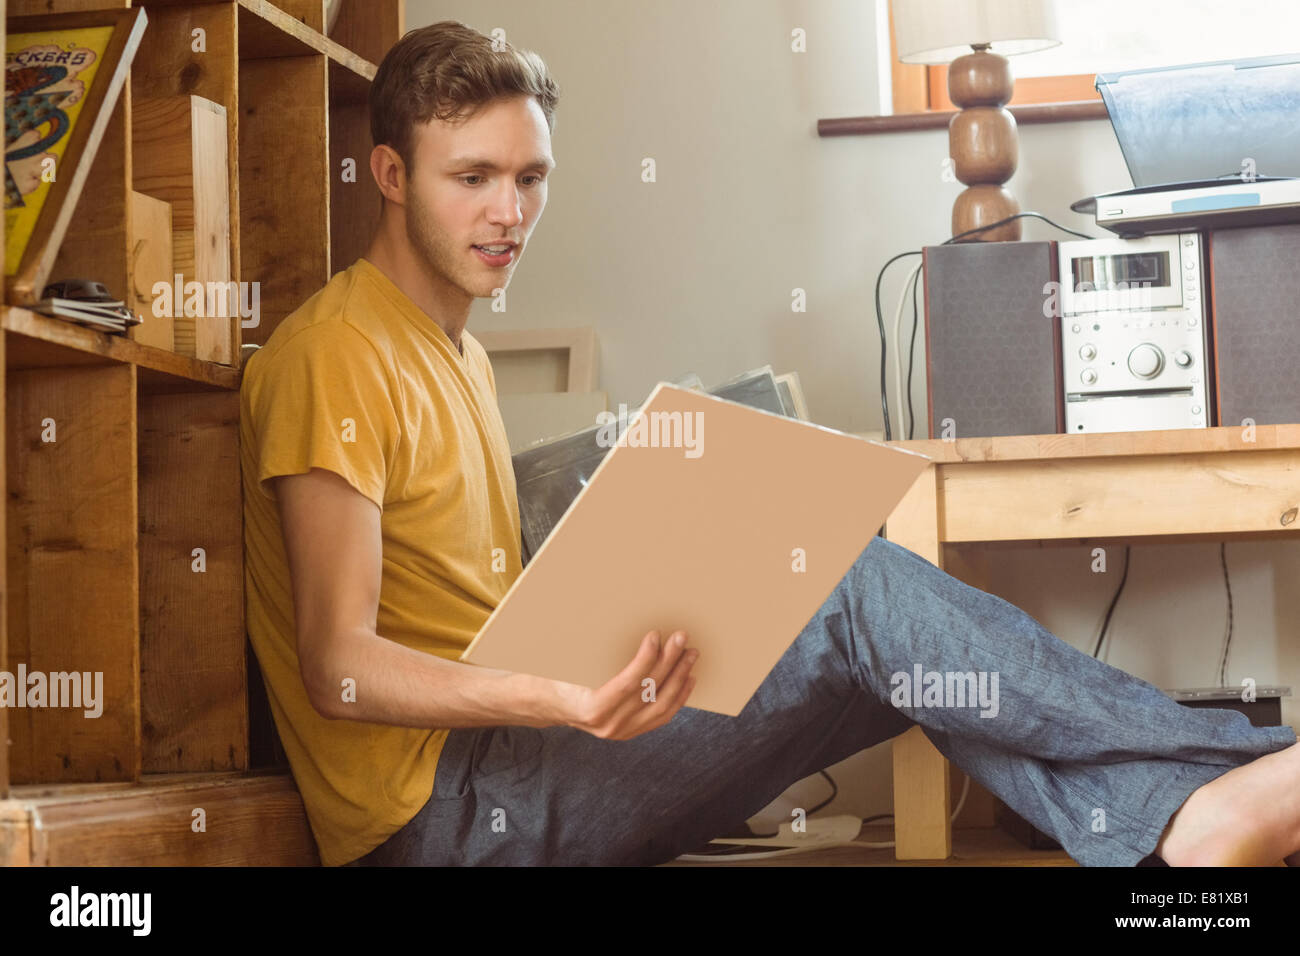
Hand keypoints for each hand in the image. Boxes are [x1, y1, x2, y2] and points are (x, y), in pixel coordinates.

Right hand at [558, 630, 697, 739]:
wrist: (544, 703)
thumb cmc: (552, 675)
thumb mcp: (562, 660)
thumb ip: (582, 646)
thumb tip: (610, 615)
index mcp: (591, 708)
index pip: (629, 683)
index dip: (646, 658)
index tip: (655, 635)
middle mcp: (609, 726)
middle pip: (650, 692)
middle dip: (670, 662)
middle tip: (681, 637)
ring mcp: (621, 732)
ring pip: (661, 706)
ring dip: (680, 677)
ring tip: (689, 654)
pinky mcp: (629, 732)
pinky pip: (661, 716)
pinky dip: (678, 697)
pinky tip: (688, 678)